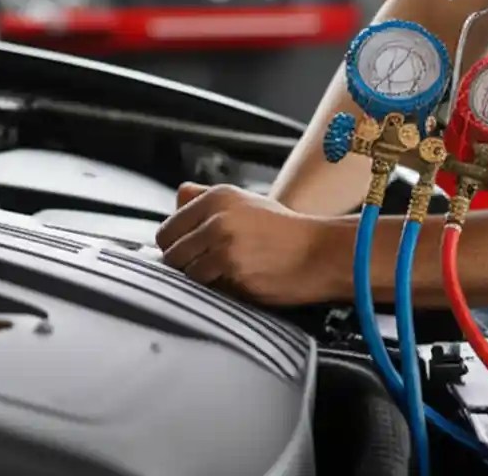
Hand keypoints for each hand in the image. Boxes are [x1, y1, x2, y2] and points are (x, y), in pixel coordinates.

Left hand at [154, 183, 349, 305]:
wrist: (320, 252)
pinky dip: (216, 291)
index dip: (174, 247)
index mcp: (216, 197)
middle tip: (205, 269)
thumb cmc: (284, 231)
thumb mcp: (244, 202)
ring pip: (186, 273)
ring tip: (224, 276)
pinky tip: (237, 283)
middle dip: (183, 265)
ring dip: (199, 281)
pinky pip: (207, 289)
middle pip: (171, 253)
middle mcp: (217, 218)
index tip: (185, 255)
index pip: (167, 229)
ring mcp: (224, 245)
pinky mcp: (234, 271)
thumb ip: (206, 200)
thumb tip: (175, 203)